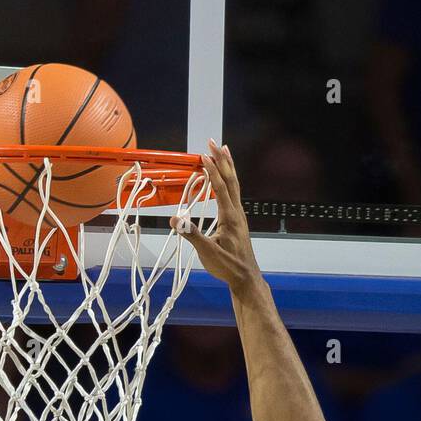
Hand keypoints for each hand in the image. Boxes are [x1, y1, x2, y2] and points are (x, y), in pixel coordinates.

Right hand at [172, 140, 263, 291]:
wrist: (246, 278)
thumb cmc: (227, 266)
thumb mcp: (207, 253)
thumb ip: (191, 235)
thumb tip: (175, 219)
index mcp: (229, 217)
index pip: (220, 188)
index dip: (211, 171)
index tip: (203, 155)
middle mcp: (237, 212)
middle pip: (231, 180)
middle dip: (222, 160)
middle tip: (214, 143)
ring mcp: (239, 216)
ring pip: (235, 185)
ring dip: (228, 167)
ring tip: (224, 151)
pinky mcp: (238, 220)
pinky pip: (234, 193)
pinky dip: (230, 180)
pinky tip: (226, 180)